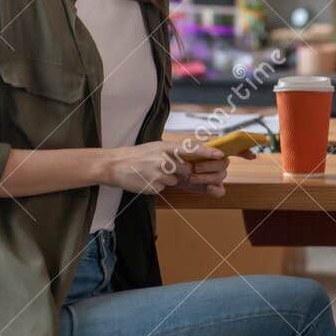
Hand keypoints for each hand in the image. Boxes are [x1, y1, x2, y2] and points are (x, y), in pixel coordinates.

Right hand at [104, 142, 227, 197]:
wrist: (114, 165)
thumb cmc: (137, 156)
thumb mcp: (156, 147)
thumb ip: (174, 153)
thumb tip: (192, 161)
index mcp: (166, 146)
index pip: (192, 149)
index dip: (207, 153)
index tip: (221, 155)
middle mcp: (165, 159)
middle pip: (187, 171)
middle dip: (180, 173)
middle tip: (162, 167)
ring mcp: (159, 173)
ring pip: (175, 181)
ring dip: (167, 179)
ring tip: (151, 172)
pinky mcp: (154, 186)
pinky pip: (164, 188)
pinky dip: (157, 185)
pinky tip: (146, 179)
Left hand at [174, 144, 229, 197]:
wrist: (169, 171)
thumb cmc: (177, 156)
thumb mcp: (183, 149)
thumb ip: (198, 149)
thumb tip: (217, 153)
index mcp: (212, 149)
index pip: (222, 150)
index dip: (222, 152)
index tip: (218, 155)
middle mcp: (217, 162)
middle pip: (223, 164)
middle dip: (209, 166)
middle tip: (195, 168)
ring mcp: (215, 175)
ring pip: (220, 176)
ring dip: (206, 178)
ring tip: (191, 178)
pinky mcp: (212, 187)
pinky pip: (220, 191)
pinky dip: (215, 190)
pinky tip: (208, 187)